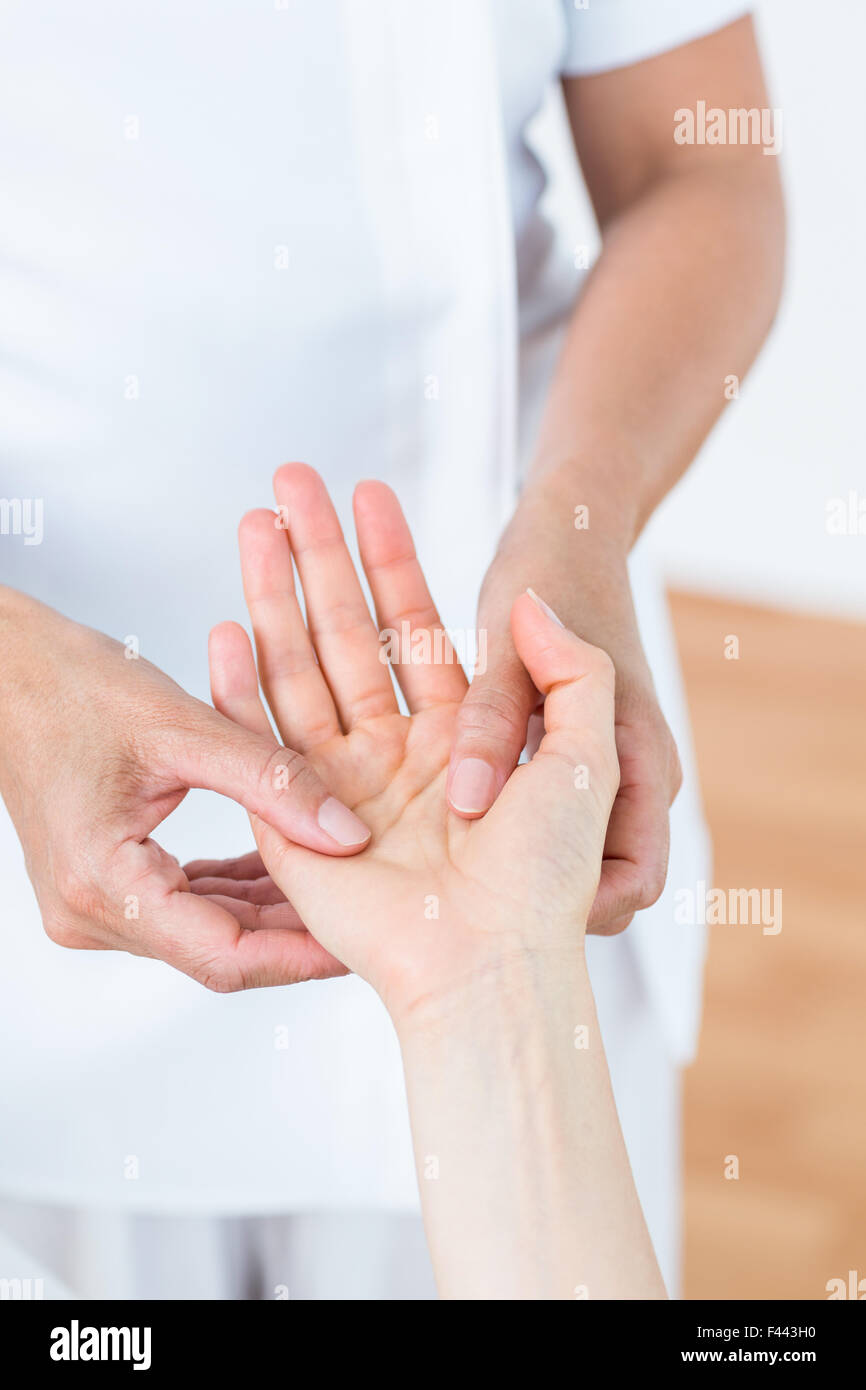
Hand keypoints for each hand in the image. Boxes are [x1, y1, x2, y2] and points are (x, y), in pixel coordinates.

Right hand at [0, 586, 370, 990]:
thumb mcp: (188, 728)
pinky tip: (285, 859)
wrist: (10, 672)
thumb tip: (350, 837)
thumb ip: (275, 782)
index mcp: (105, 884)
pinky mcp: (106, 884)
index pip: (224, 956)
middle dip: (298, 931)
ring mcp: (95, 904)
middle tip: (372, 908)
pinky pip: (187, 904)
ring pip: (208, 930)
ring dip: (273, 908)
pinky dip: (237, 887)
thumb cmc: (74, 687)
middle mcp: (92, 912)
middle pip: (220, 950)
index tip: (362, 944)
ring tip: (343, 881)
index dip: (302, 955)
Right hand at [206, 465, 618, 1021]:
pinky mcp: (297, 826)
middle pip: (347, 635)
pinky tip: (226, 622)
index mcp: (458, 736)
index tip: (368, 493)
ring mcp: (341, 787)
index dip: (392, 559)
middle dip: (320, 557)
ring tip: (255, 523)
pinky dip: (239, 686)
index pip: (415, 627)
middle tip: (292, 482)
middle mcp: (394, 755)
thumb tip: (528, 602)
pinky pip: (261, 744)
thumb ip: (571, 668)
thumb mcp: (590, 754)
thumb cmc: (548, 873)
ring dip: (274, 597)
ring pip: (299, 671)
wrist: (492, 965)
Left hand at [446, 484, 680, 935]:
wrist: (570, 528)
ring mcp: (600, 773)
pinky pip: (526, 811)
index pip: (627, 889)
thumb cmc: (550, 573)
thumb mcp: (512, 644)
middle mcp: (630, 782)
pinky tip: (424, 828)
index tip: (493, 923)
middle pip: (592, 887)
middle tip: (447, 925)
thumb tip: (474, 800)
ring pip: (555, 853)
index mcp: (641, 763)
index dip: (569, 921)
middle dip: (525, 908)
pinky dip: (488, 823)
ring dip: (502, 866)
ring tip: (426, 885)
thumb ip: (495, 718)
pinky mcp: (560, 759)